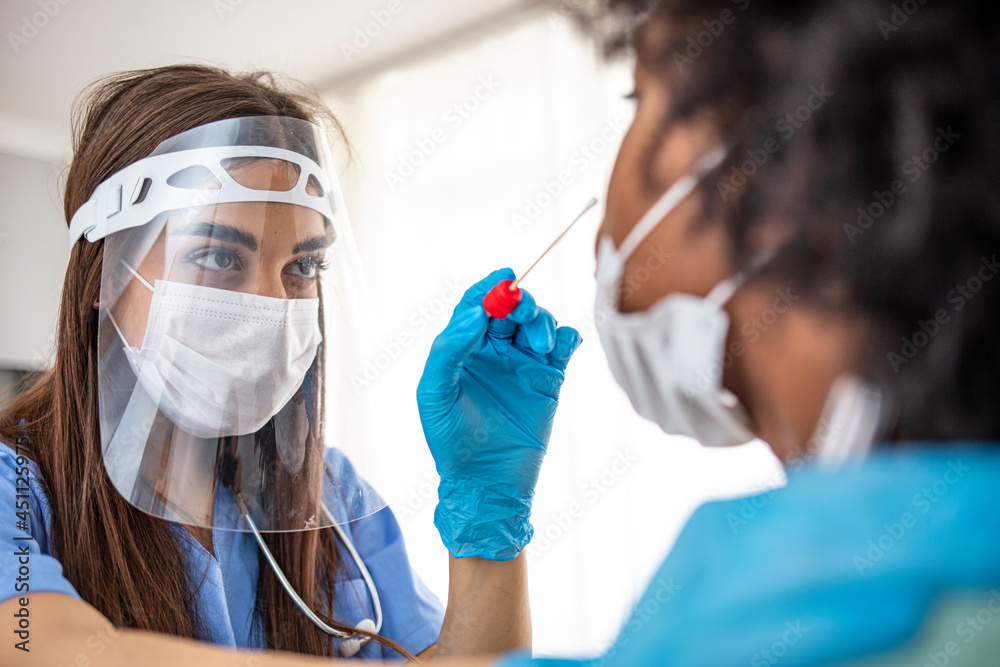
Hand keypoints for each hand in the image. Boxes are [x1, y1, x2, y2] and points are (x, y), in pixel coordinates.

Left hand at [417, 268, 581, 559]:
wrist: (485, 483)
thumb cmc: (451, 441)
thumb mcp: (434, 393)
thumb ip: (449, 349)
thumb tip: (476, 313)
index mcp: (463, 349)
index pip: (476, 305)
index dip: (489, 287)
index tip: (504, 277)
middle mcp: (493, 351)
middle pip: (510, 308)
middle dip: (519, 302)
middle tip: (521, 314)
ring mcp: (523, 364)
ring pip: (538, 323)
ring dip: (541, 321)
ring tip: (538, 344)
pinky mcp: (549, 380)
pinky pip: (563, 347)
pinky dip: (567, 336)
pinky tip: (562, 344)